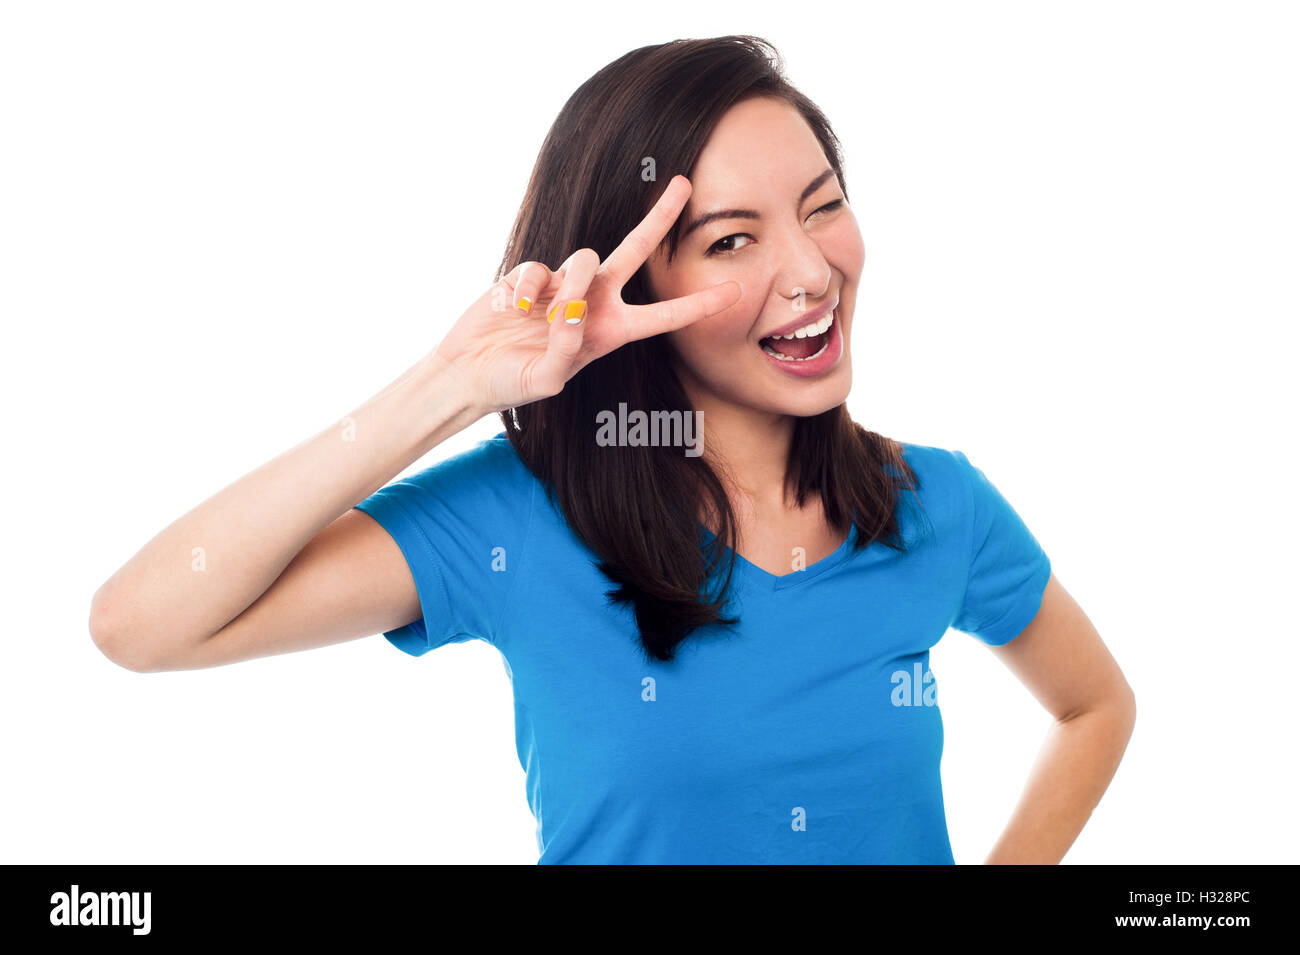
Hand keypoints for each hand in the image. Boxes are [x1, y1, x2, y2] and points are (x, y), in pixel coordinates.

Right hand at [434, 175, 741, 415]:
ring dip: (567, 286)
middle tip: (684, 184)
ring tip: (539, 317)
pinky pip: (538, 268)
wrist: (469, 369)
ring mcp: (564, 284)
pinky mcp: (532, 274)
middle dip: (659, 217)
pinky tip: (511, 309)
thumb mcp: (544, 380)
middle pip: (635, 250)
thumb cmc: (511, 382)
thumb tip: (572, 314)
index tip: (736, 292)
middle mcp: (594, 302)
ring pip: (583, 259)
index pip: (663, 316)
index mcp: (611, 332)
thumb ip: (564, 352)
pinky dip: (524, 288)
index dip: (699, 305)